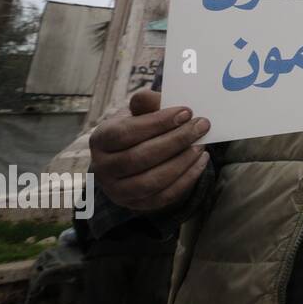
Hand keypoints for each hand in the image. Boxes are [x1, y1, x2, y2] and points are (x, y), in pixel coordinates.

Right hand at [89, 89, 210, 211]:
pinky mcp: (136, 205)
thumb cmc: (136, 130)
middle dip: (176, 140)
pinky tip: (201, 160)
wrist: (129, 159)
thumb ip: (147, 103)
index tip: (187, 112)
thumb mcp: (137, 113)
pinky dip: (187, 179)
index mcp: (100, 140)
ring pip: (152, 181)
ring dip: (182, 162)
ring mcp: (117, 190)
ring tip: (201, 145)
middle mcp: (103, 168)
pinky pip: (164, 196)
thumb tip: (156, 98)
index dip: (158, 123)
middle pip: (140, 158)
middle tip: (201, 126)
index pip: (126, 133)